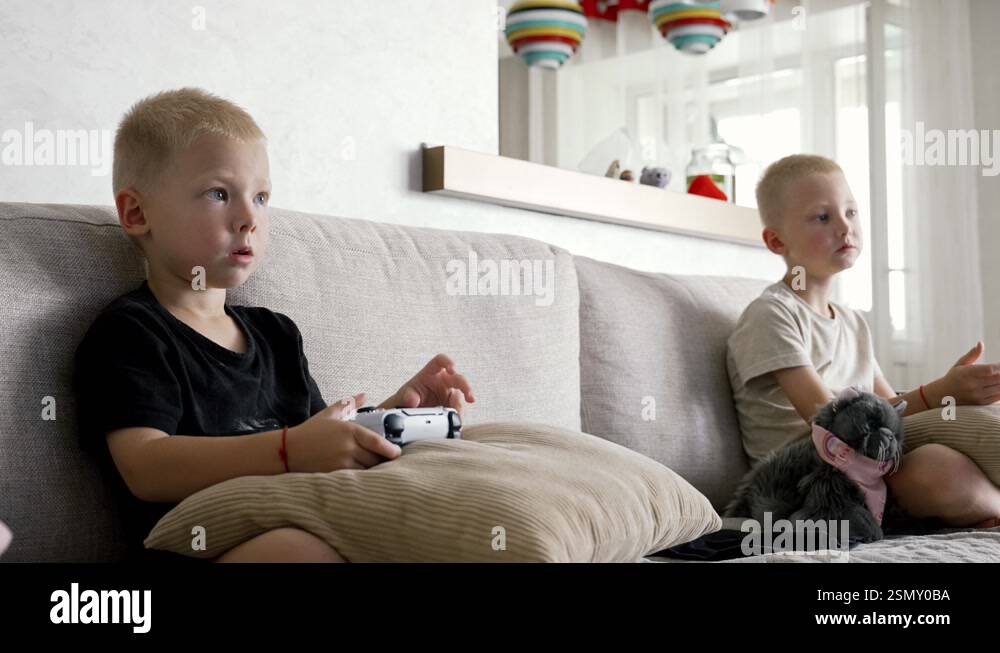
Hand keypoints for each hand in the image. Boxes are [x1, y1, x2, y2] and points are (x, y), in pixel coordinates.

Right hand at [286, 393, 401, 471]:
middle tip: (387, 461)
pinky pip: (355, 478)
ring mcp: (341, 463)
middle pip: (375, 458)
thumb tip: (364, 395)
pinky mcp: (335, 475)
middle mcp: (347, 447)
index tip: (397, 452)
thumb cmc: (310, 432)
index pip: (377, 442)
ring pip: (367, 470)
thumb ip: (349, 403)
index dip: (391, 449)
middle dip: (383, 460)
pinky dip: (361, 477)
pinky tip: (361, 475)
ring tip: (376, 469)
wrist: (288, 451)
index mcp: (349, 430)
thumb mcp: (330, 413)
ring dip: (373, 470)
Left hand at [380, 353, 475, 419]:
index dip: (448, 362)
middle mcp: (444, 381)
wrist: (409, 414)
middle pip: (459, 379)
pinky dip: (458, 417)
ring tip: (457, 416)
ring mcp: (450, 394)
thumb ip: (406, 396)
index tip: (452, 369)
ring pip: (461, 398)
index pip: (441, 361)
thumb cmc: (408, 398)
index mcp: (431, 373)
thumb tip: (411, 400)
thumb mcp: (404, 396)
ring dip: (461, 407)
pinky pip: (459, 411)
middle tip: (470, 398)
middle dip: (466, 387)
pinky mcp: (452, 406)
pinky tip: (455, 421)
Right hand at [931, 341, 999, 406]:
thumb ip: (972, 354)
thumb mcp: (960, 364)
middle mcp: (972, 385)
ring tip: (998, 377)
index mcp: (967, 373)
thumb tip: (980, 344)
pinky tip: (997, 384)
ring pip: (999, 388)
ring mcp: (977, 396)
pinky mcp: (981, 403)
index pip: (990, 369)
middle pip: (998, 379)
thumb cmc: (953, 377)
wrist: (942, 396)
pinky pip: (998, 397)